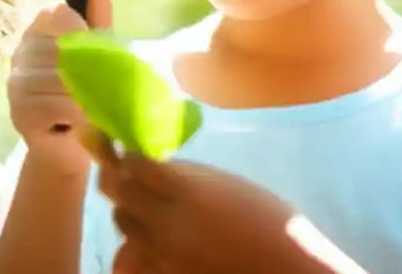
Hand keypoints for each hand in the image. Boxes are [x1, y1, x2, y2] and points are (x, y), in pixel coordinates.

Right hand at [8, 0, 111, 173]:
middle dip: (91, 67)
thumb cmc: (90, 92)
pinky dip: (76, 113)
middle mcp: (21, 53)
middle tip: (105, 84)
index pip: (53, 13)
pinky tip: (83, 120)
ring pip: (59, 78)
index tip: (94, 44)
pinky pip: (53, 105)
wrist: (76, 146)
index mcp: (39, 31)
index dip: (79, 28)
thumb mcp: (101, 51)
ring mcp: (15, 83)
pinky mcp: (18, 113)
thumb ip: (99, 17)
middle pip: (61, 47)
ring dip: (87, 94)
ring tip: (96, 104)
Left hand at [85, 134, 361, 273]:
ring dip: (127, 205)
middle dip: (117, 174)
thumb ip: (191, 176)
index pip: (134, 163)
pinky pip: (130, 255)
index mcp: (188, 190)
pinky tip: (147, 236)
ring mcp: (162, 252)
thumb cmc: (270, 219)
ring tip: (142, 199)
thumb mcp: (231, 185)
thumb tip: (158, 166)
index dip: (124, 150)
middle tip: (119, 164)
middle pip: (119, 191)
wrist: (284, 266)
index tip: (121, 140)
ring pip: (122, 222)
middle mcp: (166, 221)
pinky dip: (132, 243)